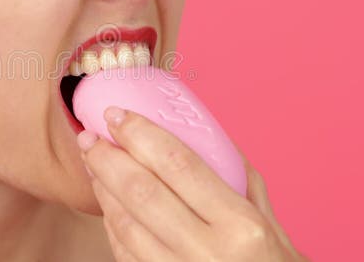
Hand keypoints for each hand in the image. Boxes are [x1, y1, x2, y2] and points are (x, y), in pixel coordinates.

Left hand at [77, 106, 309, 261]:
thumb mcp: (273, 225)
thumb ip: (240, 179)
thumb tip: (202, 132)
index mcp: (242, 227)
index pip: (179, 165)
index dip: (141, 134)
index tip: (117, 115)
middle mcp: (208, 253)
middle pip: (141, 192)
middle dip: (108, 158)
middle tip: (90, 137)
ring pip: (125, 225)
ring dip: (103, 189)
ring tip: (94, 164)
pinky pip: (124, 253)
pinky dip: (112, 224)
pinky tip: (108, 203)